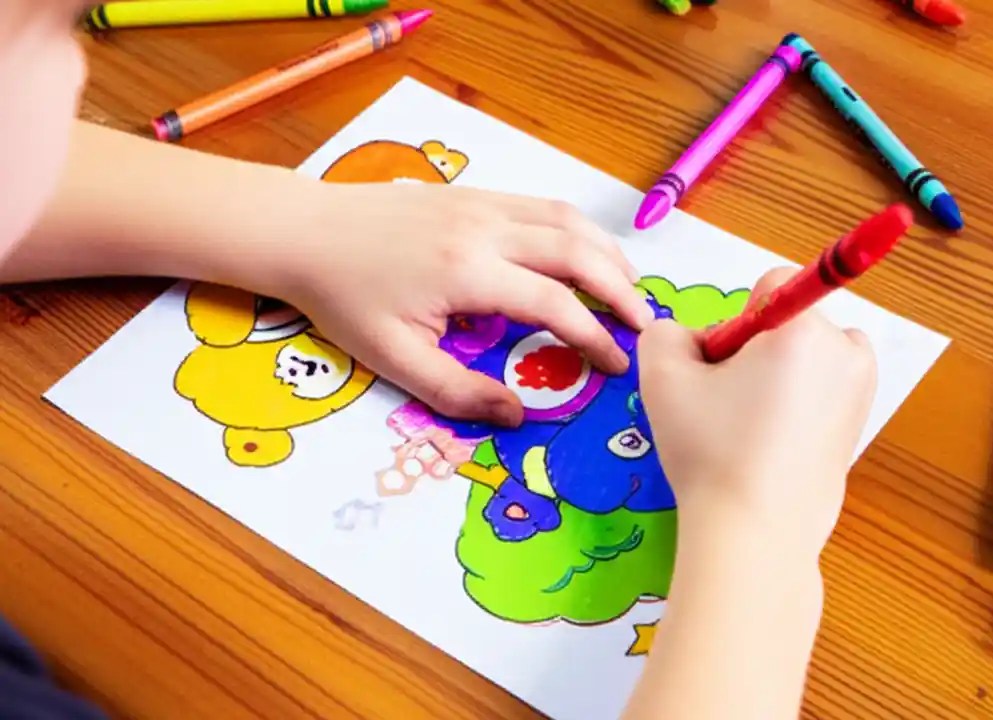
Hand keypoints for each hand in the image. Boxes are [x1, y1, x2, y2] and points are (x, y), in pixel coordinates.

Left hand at [282, 181, 654, 425]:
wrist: (304, 231)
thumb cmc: (344, 298)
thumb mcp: (393, 359)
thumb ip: (458, 391)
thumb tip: (516, 415)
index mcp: (467, 272)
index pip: (554, 303)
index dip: (594, 337)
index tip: (616, 366)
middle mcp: (486, 229)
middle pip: (577, 252)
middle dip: (621, 289)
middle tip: (645, 326)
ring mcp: (483, 204)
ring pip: (568, 220)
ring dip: (608, 254)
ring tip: (629, 289)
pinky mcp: (476, 194)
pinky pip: (544, 206)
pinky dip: (579, 231)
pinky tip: (587, 255)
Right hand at [638, 268, 875, 558]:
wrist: (755, 533)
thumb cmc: (711, 451)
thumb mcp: (662, 377)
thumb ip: (665, 332)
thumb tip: (692, 339)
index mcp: (805, 329)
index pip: (770, 286)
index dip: (735, 323)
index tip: (721, 368)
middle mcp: (846, 352)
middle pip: (792, 321)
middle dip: (758, 349)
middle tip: (726, 402)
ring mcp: (861, 391)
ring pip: (811, 355)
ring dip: (781, 373)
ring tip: (749, 425)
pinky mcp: (861, 425)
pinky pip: (825, 389)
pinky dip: (800, 401)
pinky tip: (771, 441)